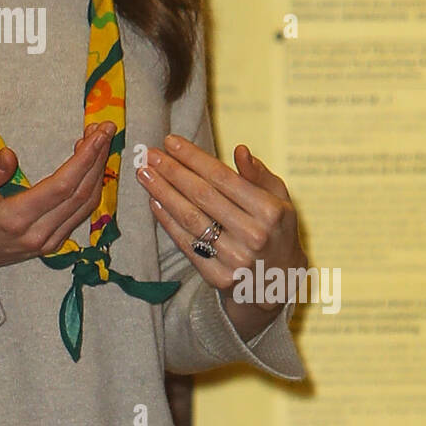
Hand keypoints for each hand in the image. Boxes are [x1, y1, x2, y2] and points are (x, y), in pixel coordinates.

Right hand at [0, 121, 115, 282]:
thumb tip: (9, 155)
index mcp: (16, 218)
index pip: (63, 186)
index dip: (85, 158)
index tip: (97, 133)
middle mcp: (38, 234)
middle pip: (81, 194)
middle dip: (98, 158)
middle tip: (105, 129)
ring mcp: (47, 243)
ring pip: (85, 206)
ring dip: (97, 172)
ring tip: (99, 142)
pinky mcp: (50, 245)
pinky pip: (79, 215)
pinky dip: (89, 188)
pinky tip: (88, 167)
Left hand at [136, 135, 306, 308]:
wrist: (277, 283)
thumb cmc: (276, 232)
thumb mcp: (280, 200)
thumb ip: (259, 175)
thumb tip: (240, 150)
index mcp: (271, 211)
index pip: (223, 177)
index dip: (194, 158)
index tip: (171, 142)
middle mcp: (254, 235)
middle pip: (203, 196)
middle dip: (172, 171)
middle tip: (150, 155)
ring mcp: (236, 259)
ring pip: (190, 218)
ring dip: (163, 193)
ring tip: (144, 174)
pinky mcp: (219, 277)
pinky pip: (187, 244)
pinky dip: (167, 222)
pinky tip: (154, 202)